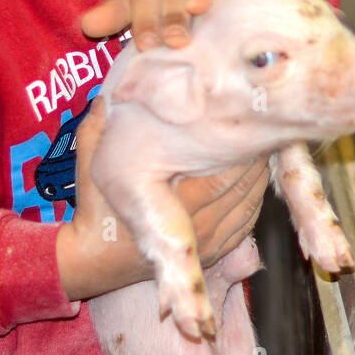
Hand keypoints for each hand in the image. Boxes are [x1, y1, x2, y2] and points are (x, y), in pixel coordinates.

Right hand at [57, 98, 270, 300]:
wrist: (96, 260)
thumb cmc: (96, 209)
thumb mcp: (92, 166)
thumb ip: (99, 129)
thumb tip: (109, 94)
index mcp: (172, 204)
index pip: (225, 173)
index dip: (242, 148)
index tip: (246, 121)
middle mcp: (197, 226)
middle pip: (244, 185)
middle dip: (257, 156)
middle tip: (262, 127)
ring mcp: (210, 242)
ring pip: (251, 201)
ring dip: (260, 174)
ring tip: (262, 146)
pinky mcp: (217, 251)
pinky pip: (248, 220)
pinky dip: (256, 196)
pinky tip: (254, 175)